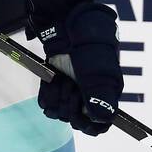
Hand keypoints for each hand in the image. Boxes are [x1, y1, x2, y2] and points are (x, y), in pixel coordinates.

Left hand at [37, 2, 121, 136]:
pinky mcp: (55, 85)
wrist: (66, 26)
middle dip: (71, 106)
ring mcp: (70, 91)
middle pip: (77, 122)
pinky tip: (53, 79)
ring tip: (64, 79)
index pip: (99, 125)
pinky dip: (47, 93)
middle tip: (72, 86)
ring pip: (59, 113)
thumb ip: (99, 96)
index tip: (81, 114)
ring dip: (59, 97)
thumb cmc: (87, 46)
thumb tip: (102, 120)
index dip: (90, 125)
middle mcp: (88, 96)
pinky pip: (46, 103)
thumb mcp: (96, 71)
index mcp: (105, 95)